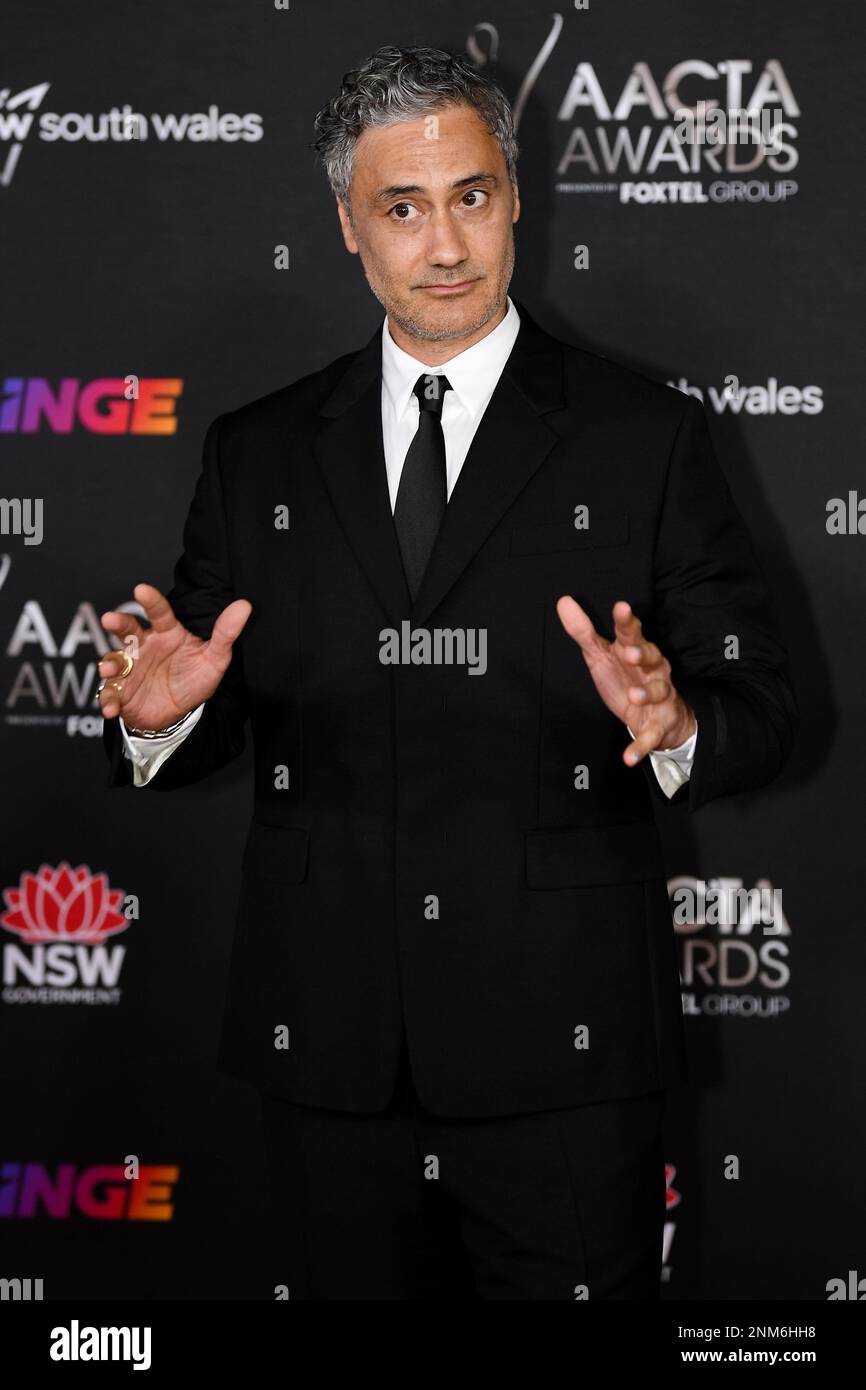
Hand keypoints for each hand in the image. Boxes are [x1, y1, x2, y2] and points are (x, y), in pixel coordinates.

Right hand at [97, 582, 251, 731]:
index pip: (159, 613)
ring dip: (110, 663)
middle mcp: (144, 647)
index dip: (151, 600)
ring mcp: (130, 668)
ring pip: (115, 660)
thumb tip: (244, 606)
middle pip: (127, 630)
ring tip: (109, 669)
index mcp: (166, 634)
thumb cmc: (194, 679)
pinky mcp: (121, 691)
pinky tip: (111, 708)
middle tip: (109, 619)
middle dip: (117, 623)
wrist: (179, 713)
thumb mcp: (214, 658)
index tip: (141, 589)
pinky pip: (110, 693)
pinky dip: (107, 700)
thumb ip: (225, 633)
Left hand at [556, 596, 695, 766]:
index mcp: (636, 651)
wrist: (657, 716)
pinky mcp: (658, 725)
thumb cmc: (626, 676)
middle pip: (652, 657)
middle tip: (630, 653)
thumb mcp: (601, 655)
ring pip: (658, 691)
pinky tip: (628, 757)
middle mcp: (652, 670)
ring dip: (647, 693)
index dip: (627, 621)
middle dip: (642, 654)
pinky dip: (640, 747)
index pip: (632, 632)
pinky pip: (651, 736)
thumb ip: (583, 631)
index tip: (621, 607)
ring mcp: (659, 697)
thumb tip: (563, 602)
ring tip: (634, 696)